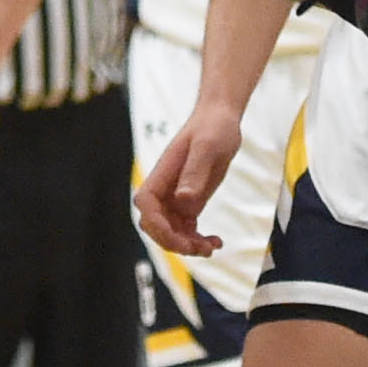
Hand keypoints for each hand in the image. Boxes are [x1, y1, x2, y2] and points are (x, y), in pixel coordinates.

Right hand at [134, 106, 243, 257]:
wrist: (221, 119)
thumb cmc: (213, 127)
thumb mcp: (207, 147)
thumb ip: (194, 172)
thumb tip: (182, 200)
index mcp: (162, 174)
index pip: (146, 206)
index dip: (157, 226)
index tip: (180, 237)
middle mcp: (165, 189)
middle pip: (155, 225)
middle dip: (174, 242)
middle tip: (202, 248)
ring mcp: (176, 198)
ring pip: (171, 232)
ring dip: (188, 246)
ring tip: (213, 247)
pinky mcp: (189, 203)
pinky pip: (186, 230)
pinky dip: (198, 241)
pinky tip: (216, 241)